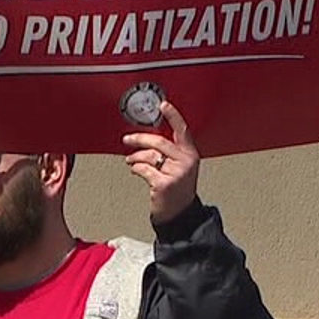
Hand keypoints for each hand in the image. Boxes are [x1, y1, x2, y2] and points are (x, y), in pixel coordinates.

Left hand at [123, 100, 201, 223]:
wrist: (179, 214)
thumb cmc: (177, 189)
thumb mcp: (180, 167)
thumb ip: (170, 152)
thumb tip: (146, 139)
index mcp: (191, 154)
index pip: (182, 130)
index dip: (173, 116)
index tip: (163, 104)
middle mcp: (186, 161)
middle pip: (158, 142)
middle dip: (139, 139)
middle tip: (127, 140)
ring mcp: (177, 173)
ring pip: (149, 156)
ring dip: (135, 157)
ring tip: (130, 161)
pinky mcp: (165, 184)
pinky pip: (144, 169)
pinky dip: (136, 169)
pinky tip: (135, 170)